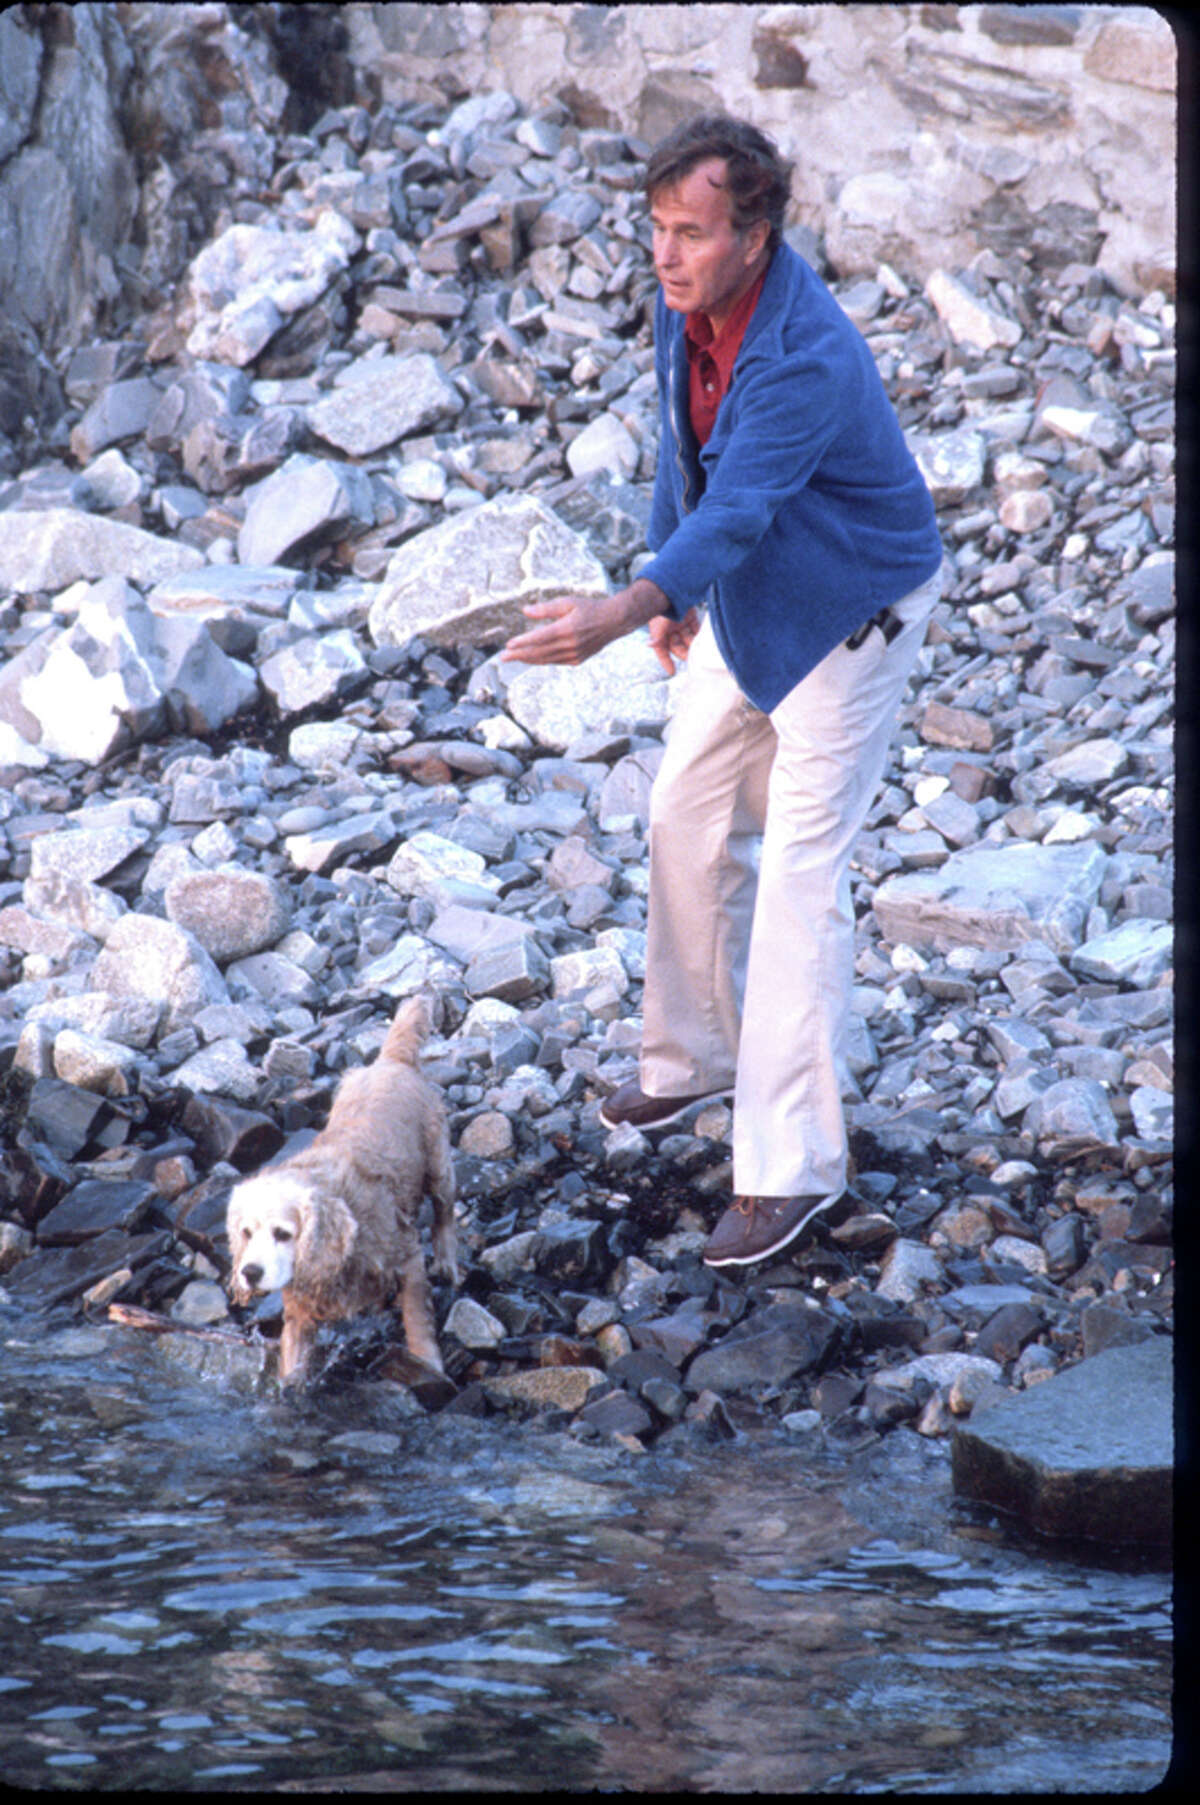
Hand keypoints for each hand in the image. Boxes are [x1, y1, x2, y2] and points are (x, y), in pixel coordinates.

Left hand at [499, 594, 623, 666]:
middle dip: (519, 655)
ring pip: (545, 660)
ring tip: (513, 658)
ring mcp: (574, 655)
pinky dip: (541, 660)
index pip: (539, 638)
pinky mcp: (577, 660)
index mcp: (567, 629)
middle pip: (539, 652)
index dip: (522, 643)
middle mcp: (570, 645)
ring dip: (527, 659)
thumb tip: (525, 611)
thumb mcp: (567, 603)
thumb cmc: (588, 609)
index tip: (508, 645)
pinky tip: (531, 657)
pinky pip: (554, 662)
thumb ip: (545, 609)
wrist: (613, 622)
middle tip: (503, 657)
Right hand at [648, 607, 699, 675]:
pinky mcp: (689, 616)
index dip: (665, 661)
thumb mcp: (658, 623)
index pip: (661, 650)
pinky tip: (704, 641)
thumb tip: (649, 645)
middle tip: (692, 661)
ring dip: (693, 645)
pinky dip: (699, 634)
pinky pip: (695, 628)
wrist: (671, 586)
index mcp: (659, 631)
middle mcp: (668, 628)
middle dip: (683, 653)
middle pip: (677, 646)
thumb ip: (656, 636)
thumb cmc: (661, 605)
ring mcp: (679, 622)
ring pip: (687, 639)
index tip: (671, 672)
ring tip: (700, 652)